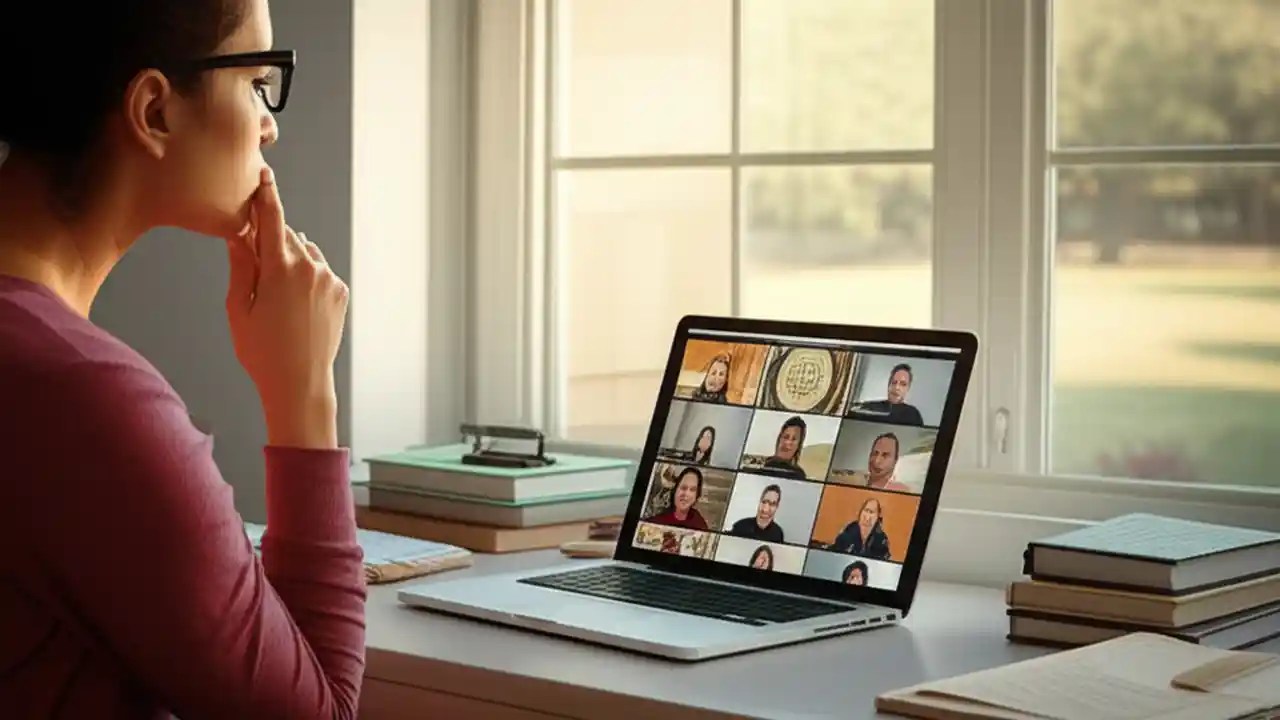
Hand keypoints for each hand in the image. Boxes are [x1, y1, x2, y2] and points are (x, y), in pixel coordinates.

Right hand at [224, 166, 348, 448]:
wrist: (300, 383)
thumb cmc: (261, 351)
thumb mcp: (240, 308)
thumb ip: (241, 265)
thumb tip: (238, 234)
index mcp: (280, 268)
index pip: (272, 219)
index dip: (266, 195)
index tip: (265, 175)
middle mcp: (310, 267)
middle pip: (286, 236)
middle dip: (270, 240)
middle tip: (253, 263)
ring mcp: (330, 279)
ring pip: (306, 252)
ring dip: (290, 259)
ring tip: (276, 295)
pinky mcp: (341, 292)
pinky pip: (320, 271)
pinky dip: (307, 276)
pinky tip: (295, 303)